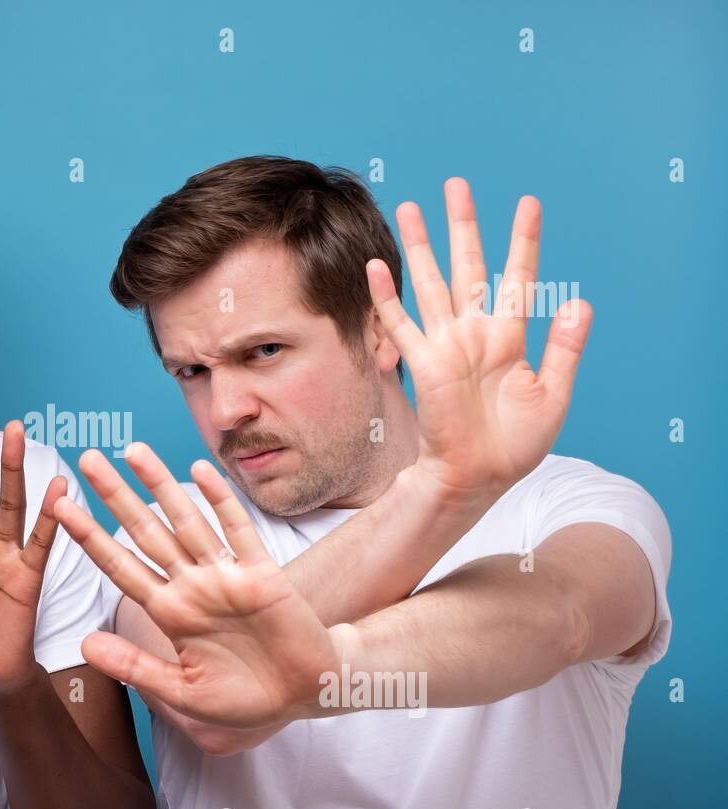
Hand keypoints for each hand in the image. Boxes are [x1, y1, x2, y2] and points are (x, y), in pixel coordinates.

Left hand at [54, 443, 340, 728]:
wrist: (307, 694)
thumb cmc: (245, 698)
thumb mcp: (182, 692)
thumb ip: (134, 666)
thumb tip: (84, 644)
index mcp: (169, 612)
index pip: (120, 566)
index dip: (89, 537)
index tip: (59, 508)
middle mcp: (192, 586)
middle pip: (145, 532)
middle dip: (115, 496)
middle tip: (87, 458)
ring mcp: (225, 575)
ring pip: (186, 521)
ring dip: (161, 485)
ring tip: (134, 450)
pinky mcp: (262, 573)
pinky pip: (237, 531)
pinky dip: (220, 501)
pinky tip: (200, 470)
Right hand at [369, 179, 592, 503]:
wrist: (478, 475)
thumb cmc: (515, 443)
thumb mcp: (553, 394)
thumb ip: (566, 347)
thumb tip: (579, 301)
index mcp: (511, 337)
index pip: (518, 277)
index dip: (524, 240)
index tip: (529, 203)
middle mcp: (475, 332)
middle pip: (467, 266)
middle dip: (462, 225)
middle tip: (456, 184)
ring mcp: (446, 344)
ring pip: (431, 283)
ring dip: (421, 245)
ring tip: (409, 207)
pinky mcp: (422, 363)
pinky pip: (401, 323)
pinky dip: (387, 295)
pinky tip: (378, 266)